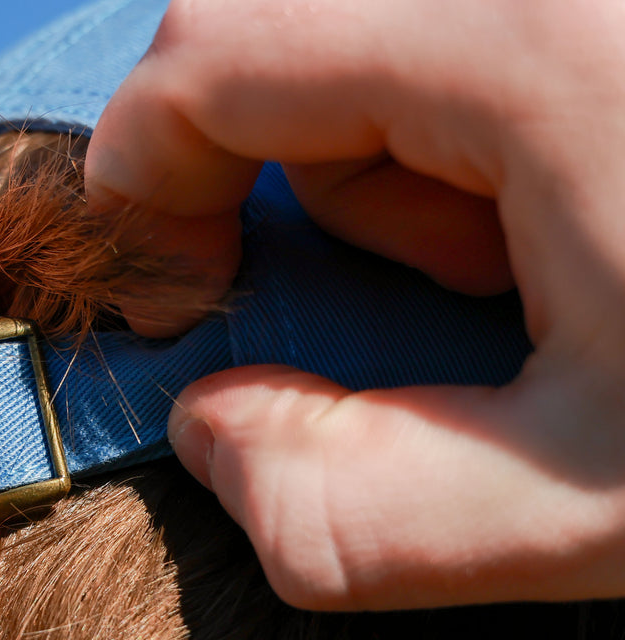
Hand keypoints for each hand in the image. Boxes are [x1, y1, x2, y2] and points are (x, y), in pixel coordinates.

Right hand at [86, 0, 624, 609]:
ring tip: (523, 273)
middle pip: (292, 26)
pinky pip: (473, 25)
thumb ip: (343, 508)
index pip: (217, 49)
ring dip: (409, 159)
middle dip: (303, 184)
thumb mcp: (582, 512)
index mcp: (545, 36)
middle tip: (417, 300)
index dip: (140, 185)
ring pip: (385, 22)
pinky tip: (580, 215)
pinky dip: (483, 120)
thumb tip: (210, 433)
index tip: (171, 299)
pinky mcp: (606, 10)